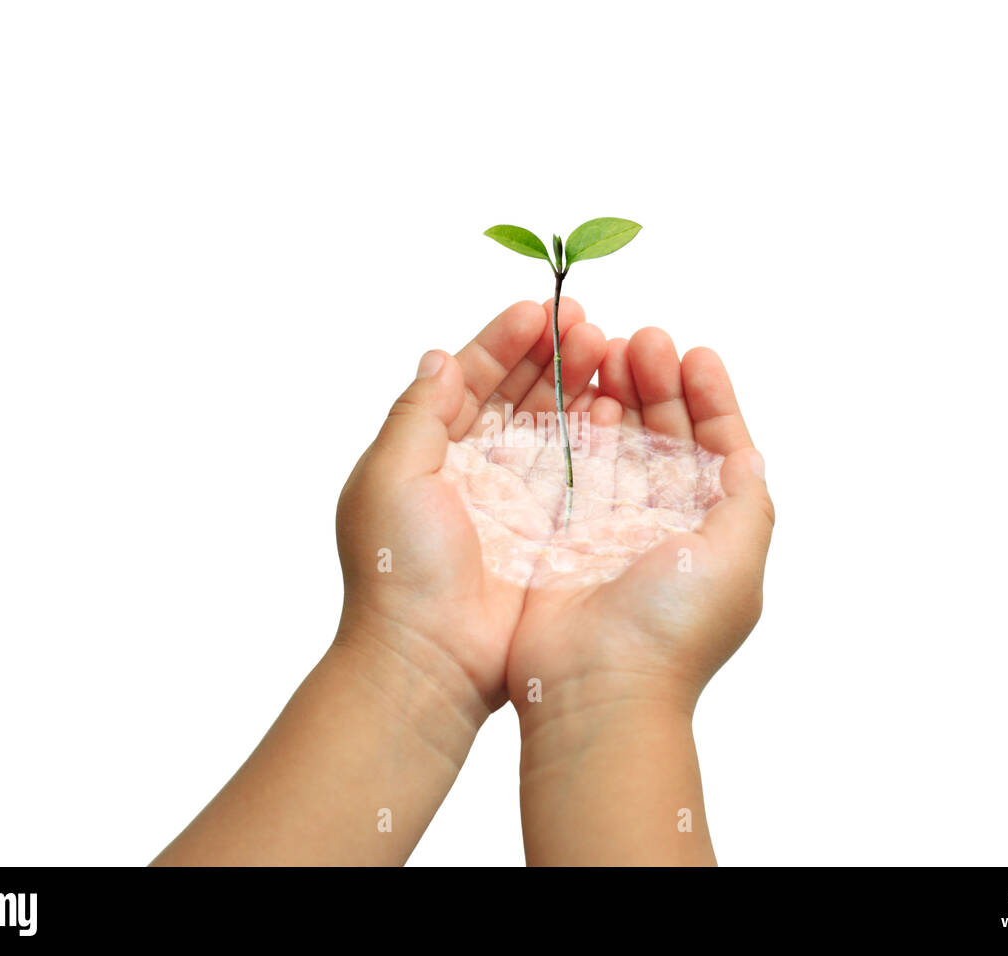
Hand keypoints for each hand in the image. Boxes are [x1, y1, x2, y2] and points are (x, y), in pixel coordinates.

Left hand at [335, 298, 606, 714]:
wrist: (429, 659)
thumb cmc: (397, 568)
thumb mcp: (390, 475)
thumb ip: (417, 411)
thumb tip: (439, 355)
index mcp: (428, 449)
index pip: (469, 378)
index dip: (503, 341)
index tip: (539, 310)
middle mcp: (473, 468)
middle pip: (517, 395)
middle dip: (550, 354)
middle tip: (585, 323)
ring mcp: (514, 499)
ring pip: (553, 425)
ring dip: (577, 384)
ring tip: (608, 350)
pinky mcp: (549, 531)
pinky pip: (579, 471)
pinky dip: (597, 435)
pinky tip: (617, 404)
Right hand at [481, 326, 772, 722]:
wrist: (596, 688)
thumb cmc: (672, 631)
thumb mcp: (737, 560)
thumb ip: (750, 503)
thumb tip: (749, 456)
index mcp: (713, 531)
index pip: (719, 448)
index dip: (711, 399)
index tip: (695, 354)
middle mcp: (666, 527)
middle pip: (667, 436)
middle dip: (660, 384)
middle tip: (645, 340)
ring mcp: (613, 529)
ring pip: (621, 443)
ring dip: (622, 395)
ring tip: (612, 350)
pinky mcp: (565, 534)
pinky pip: (576, 467)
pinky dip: (582, 429)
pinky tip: (586, 396)